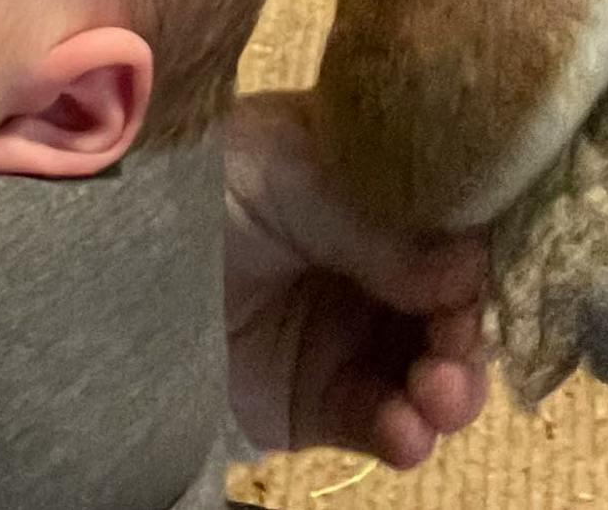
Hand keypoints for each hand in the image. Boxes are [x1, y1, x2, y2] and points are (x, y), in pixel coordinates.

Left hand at [222, 90, 490, 470]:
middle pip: (456, 304)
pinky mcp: (318, 402)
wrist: (112, 257)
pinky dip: (406, 433)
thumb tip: (476, 271)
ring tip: (438, 394)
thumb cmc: (205, 177)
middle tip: (460, 346)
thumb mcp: (293, 173)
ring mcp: (347, 334)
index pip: (455, 221)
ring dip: (452, 388)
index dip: (483, 251)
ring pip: (433, 371)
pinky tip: (405, 429)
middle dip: (472, 330)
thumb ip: (383, 225)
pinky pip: (383, 424)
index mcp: (376, 187)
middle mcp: (373, 261)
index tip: (495, 276)